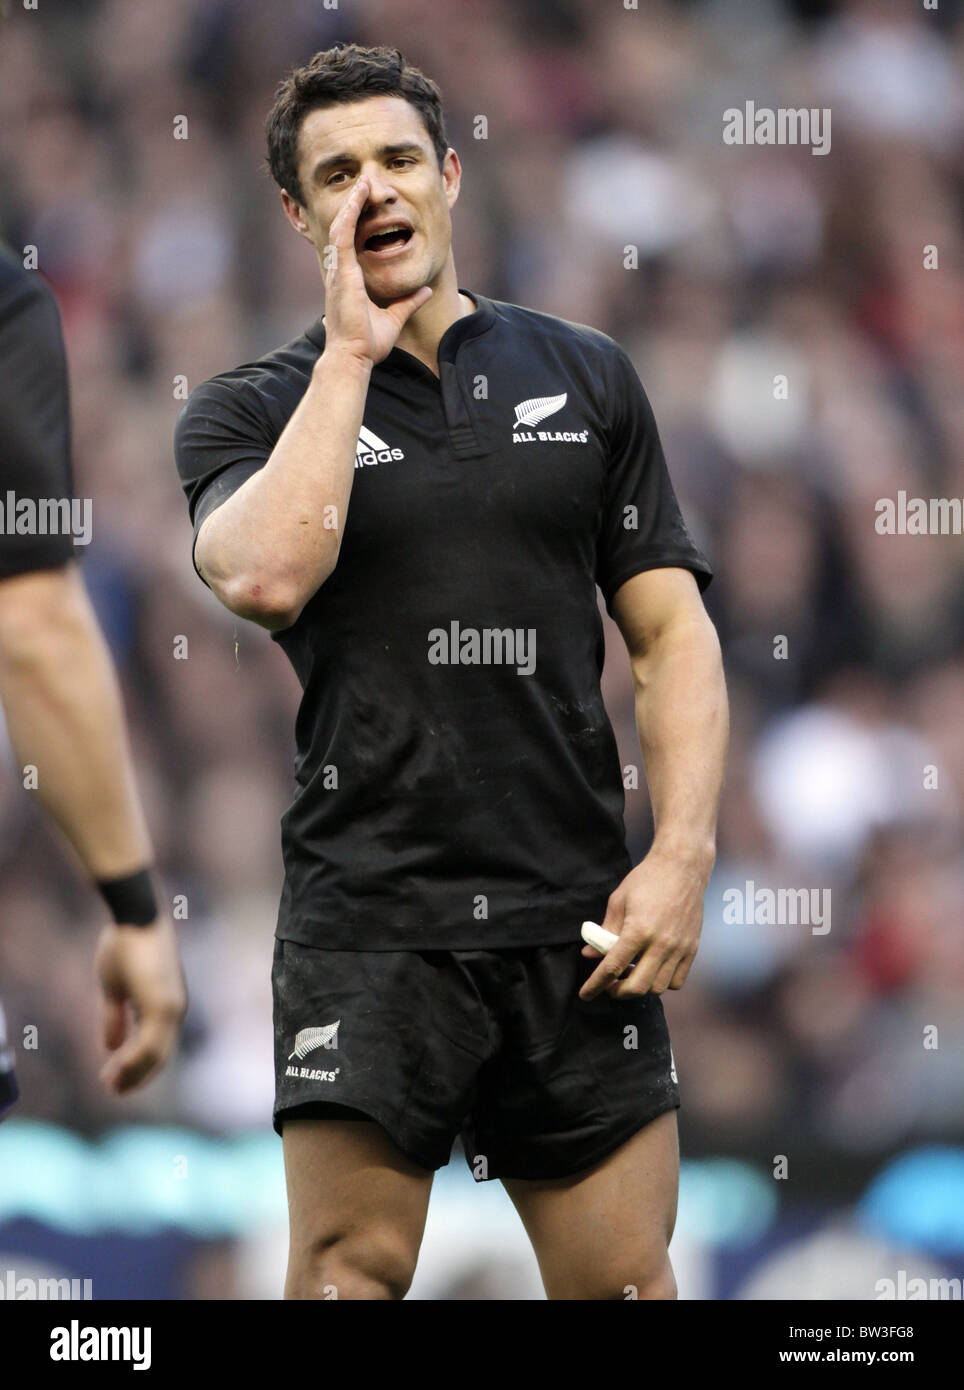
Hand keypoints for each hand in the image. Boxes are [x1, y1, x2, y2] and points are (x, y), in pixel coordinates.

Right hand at [95, 915, 186, 1093]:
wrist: (136, 918)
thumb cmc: (125, 947)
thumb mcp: (115, 989)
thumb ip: (115, 1018)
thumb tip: (111, 1047)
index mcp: (165, 1007)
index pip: (157, 1048)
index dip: (137, 1067)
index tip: (115, 1080)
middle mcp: (173, 1010)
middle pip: (159, 1056)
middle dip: (136, 1076)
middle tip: (113, 1090)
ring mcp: (170, 1007)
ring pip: (156, 1054)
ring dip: (134, 1072)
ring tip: (111, 1084)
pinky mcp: (162, 1003)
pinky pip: (151, 1043)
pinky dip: (134, 1060)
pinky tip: (115, 1067)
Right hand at [322, 176, 431, 365]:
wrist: (355, 358)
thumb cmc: (367, 344)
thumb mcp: (395, 318)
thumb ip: (409, 303)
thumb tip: (427, 292)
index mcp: (348, 280)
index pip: (351, 242)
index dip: (358, 221)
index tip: (369, 204)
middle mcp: (339, 272)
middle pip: (344, 229)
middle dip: (353, 205)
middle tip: (365, 184)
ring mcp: (337, 271)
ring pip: (342, 226)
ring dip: (352, 203)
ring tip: (363, 182)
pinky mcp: (341, 272)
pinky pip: (343, 234)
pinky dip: (350, 213)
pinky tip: (359, 196)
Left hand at [578, 844, 711, 1000]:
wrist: (682, 867)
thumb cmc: (646, 880)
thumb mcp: (618, 901)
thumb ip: (604, 931)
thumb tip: (589, 954)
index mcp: (638, 930)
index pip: (612, 968)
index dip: (595, 985)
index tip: (585, 995)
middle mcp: (661, 943)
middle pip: (637, 987)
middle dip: (617, 992)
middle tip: (609, 985)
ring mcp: (679, 948)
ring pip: (658, 988)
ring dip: (640, 987)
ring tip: (630, 975)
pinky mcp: (692, 948)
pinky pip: (677, 981)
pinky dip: (662, 983)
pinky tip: (651, 970)